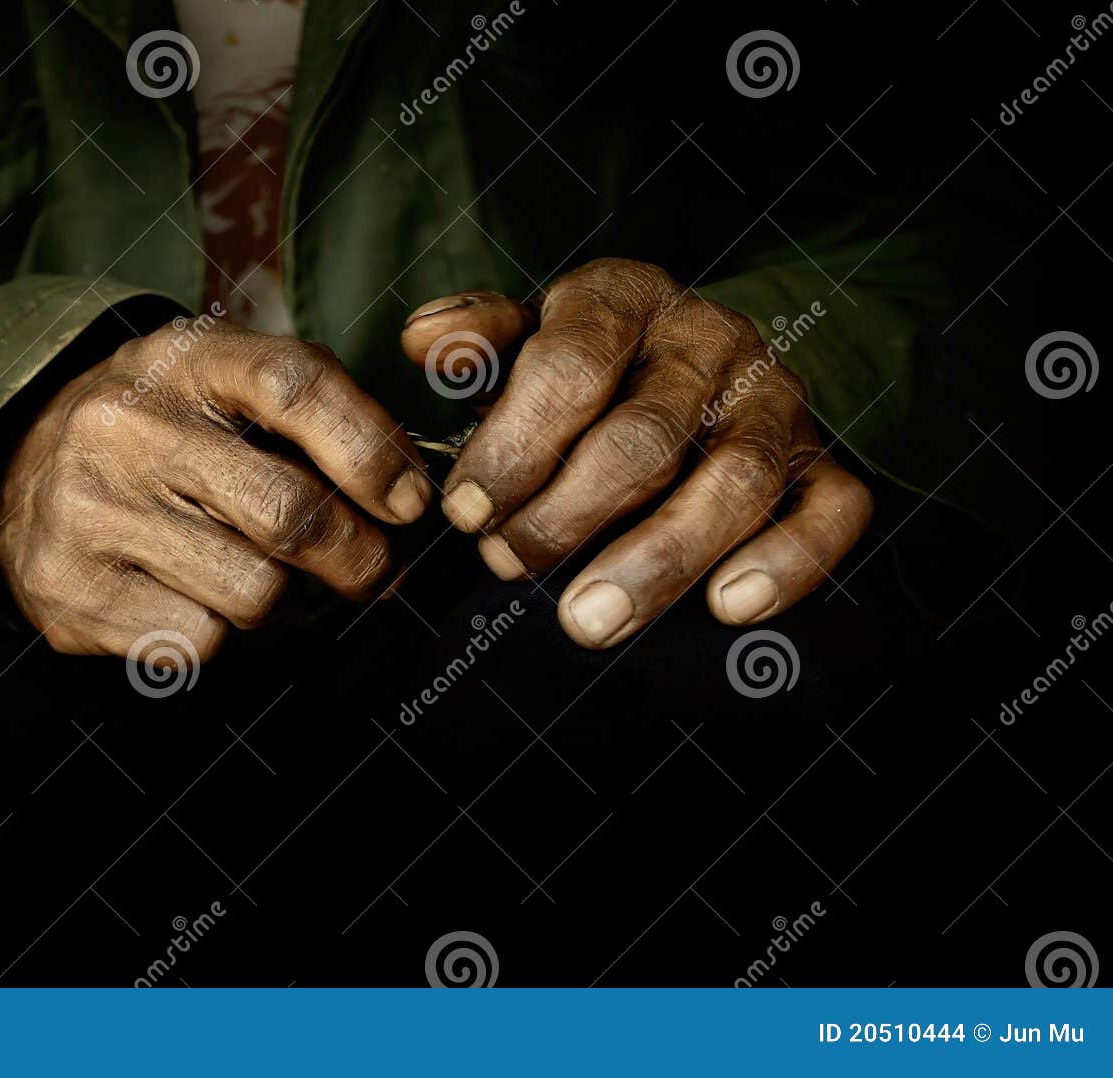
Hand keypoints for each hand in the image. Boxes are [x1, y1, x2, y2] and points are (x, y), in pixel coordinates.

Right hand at [0, 317, 431, 658]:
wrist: (17, 475)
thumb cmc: (161, 430)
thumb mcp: (222, 384)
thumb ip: (313, 414)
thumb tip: (406, 495)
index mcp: (179, 360)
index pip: (293, 386)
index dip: (369, 450)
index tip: (409, 503)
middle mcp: (122, 427)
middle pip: (286, 513)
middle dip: (356, 557)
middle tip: (373, 570)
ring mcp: (88, 512)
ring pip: (253, 593)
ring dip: (276, 598)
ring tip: (245, 568)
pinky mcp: (69, 591)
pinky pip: (200, 640)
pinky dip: (216, 631)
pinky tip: (188, 594)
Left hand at [401, 258, 871, 648]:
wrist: (689, 363)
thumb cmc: (585, 367)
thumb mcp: (522, 340)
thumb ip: (475, 342)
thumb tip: (423, 339)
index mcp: (625, 299)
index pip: (569, 368)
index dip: (512, 448)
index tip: (465, 513)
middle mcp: (709, 340)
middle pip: (644, 438)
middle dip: (565, 516)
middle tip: (508, 565)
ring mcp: (773, 401)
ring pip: (734, 482)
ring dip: (658, 560)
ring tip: (588, 619)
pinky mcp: (820, 461)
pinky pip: (832, 510)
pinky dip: (789, 563)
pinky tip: (727, 606)